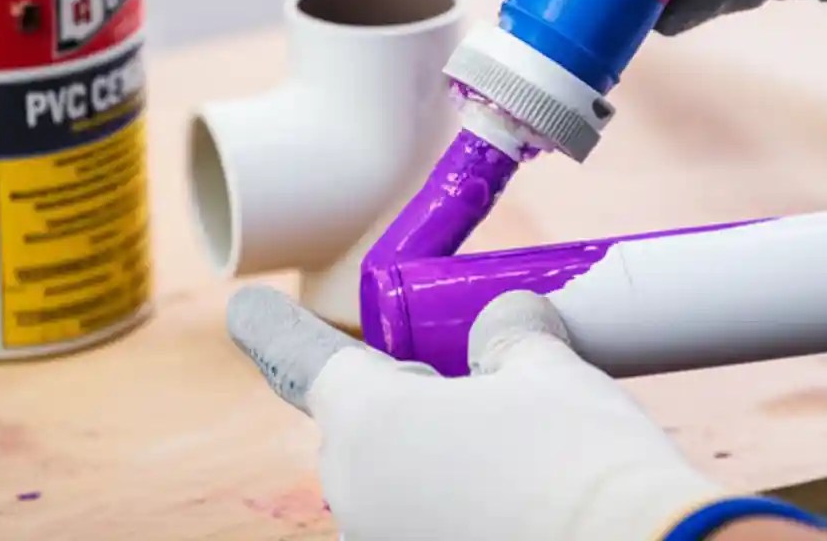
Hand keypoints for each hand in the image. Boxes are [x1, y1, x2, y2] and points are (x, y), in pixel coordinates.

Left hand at [227, 286, 826, 539]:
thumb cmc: (582, 460)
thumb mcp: (548, 371)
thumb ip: (510, 337)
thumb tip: (509, 324)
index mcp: (367, 424)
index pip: (307, 359)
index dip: (276, 329)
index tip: (244, 307)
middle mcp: (355, 494)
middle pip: (368, 430)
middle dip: (416, 407)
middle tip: (491, 399)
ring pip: (400, 488)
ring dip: (441, 468)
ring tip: (527, 467)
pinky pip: (425, 528)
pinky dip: (459, 514)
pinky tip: (522, 511)